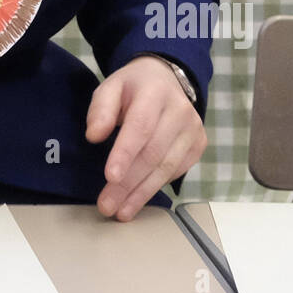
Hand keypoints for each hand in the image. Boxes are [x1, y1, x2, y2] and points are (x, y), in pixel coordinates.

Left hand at [85, 56, 206, 220]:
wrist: (166, 80)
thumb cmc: (133, 88)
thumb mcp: (111, 87)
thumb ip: (100, 109)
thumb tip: (94, 136)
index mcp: (156, 92)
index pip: (141, 126)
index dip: (125, 153)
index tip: (109, 177)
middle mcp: (180, 111)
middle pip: (153, 153)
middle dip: (128, 183)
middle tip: (106, 205)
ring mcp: (193, 129)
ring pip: (166, 168)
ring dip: (141, 193)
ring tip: (120, 212)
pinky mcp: (199, 145)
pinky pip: (176, 172)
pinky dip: (155, 187)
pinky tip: (138, 199)